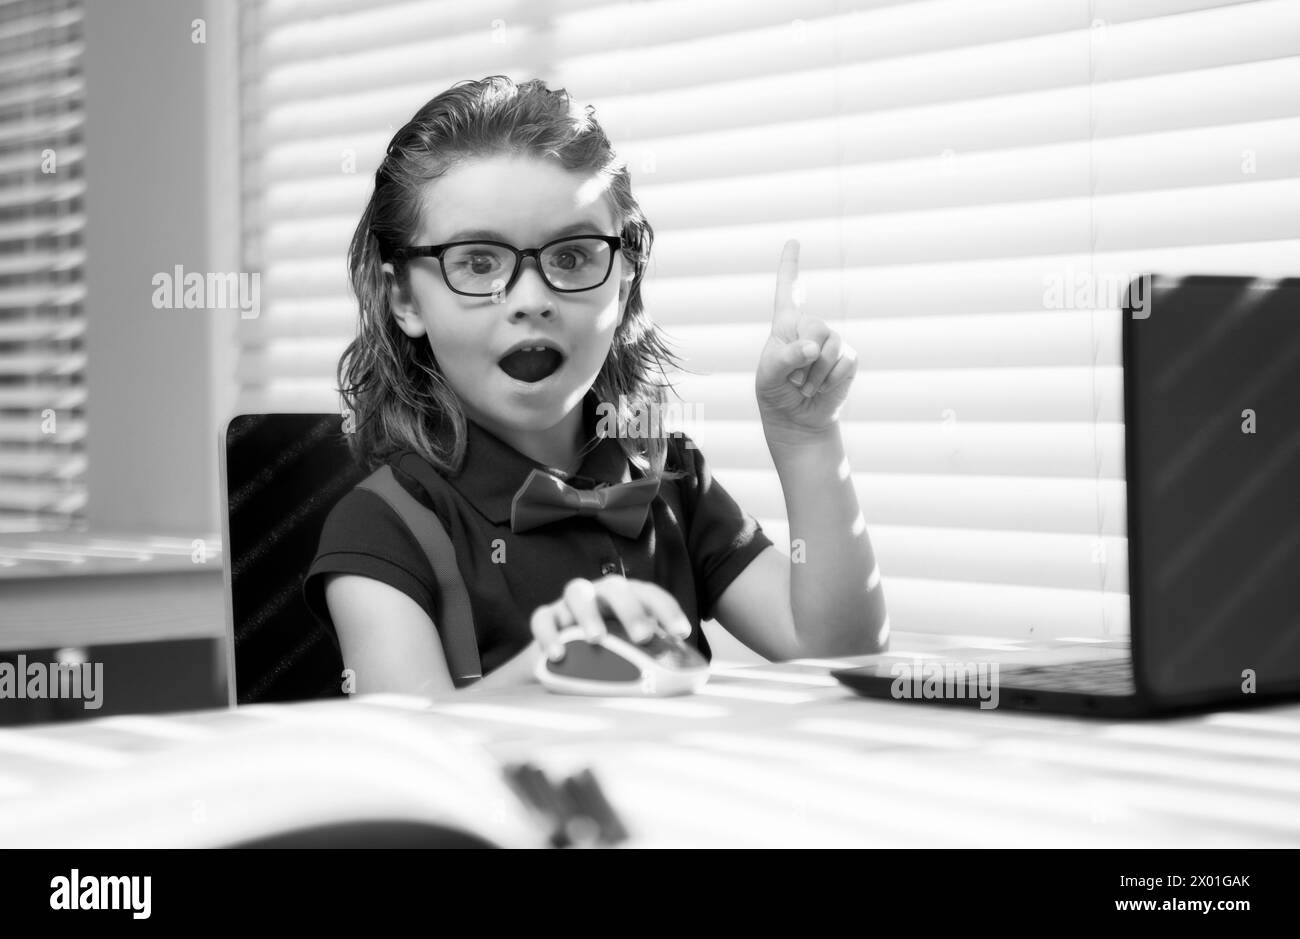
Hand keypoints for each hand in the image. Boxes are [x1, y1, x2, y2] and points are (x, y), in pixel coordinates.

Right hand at [529, 575, 692, 661]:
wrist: (567, 657)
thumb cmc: (611, 651)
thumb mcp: (633, 649)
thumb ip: (653, 656)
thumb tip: (686, 677)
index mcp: (627, 598)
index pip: (650, 594)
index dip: (667, 610)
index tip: (681, 632)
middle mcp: (599, 594)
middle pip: (615, 587)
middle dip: (630, 609)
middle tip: (642, 637)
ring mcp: (570, 604)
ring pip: (576, 592)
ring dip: (588, 613)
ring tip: (596, 639)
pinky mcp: (547, 618)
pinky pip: (542, 618)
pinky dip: (549, 634)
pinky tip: (557, 654)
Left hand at [755, 240, 857, 440]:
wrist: (798, 419)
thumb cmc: (776, 393)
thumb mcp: (769, 376)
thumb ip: (786, 358)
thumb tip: (814, 348)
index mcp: (785, 325)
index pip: (789, 290)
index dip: (790, 265)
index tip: (793, 241)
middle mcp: (810, 328)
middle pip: (814, 327)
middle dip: (803, 358)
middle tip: (794, 379)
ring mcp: (831, 342)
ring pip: (830, 347)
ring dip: (816, 374)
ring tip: (806, 385)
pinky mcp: (847, 358)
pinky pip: (844, 363)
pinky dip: (830, 380)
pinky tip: (822, 388)